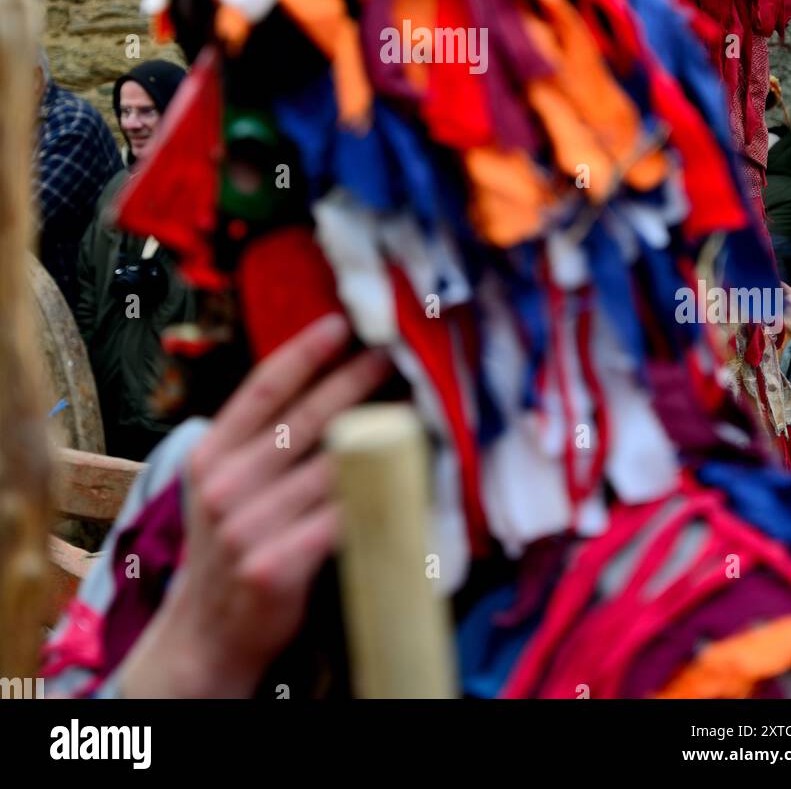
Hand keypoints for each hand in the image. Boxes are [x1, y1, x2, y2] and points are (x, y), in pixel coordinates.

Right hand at [117, 314, 392, 697]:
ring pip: (333, 466)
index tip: (341, 323)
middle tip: (393, 354)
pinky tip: (409, 476)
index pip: (262, 389)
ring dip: (380, 434)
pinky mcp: (276, 565)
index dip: (304, 352)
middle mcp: (225, 485)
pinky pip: (342, 518)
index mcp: (210, 455)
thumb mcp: (220, 484)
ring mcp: (248, 527)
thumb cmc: (227, 547)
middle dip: (355, 380)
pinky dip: (379, 496)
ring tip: (416, 409)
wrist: (205, 635)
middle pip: (305, 418)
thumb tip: (320, 382)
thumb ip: (256, 440)